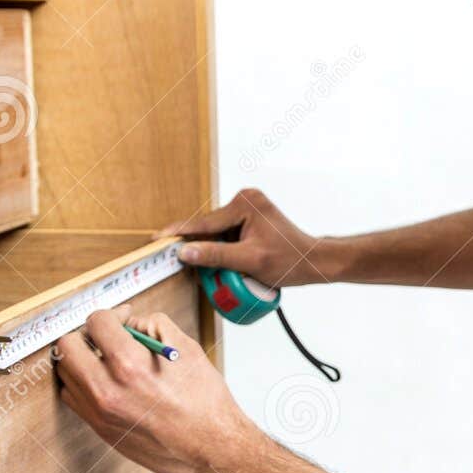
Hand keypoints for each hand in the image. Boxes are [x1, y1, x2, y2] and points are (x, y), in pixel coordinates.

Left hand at [55, 306, 256, 472]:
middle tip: (107, 335)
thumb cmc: (204, 403)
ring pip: (65, 373)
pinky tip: (106, 381)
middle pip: (68, 346)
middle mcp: (107, 390)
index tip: (123, 318)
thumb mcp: (187, 349)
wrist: (210, 448)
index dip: (112, 313)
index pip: (97, 322)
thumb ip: (153, 326)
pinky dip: (83, 383)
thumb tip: (130, 323)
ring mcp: (99, 413)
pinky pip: (74, 398)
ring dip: (81, 358)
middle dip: (88, 333)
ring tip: (106, 359)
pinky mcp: (100, 429)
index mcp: (129, 365)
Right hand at [156, 187, 334, 287]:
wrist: (313, 262)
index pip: (205, 223)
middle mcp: (246, 201)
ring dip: (213, 252)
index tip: (158, 238)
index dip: (180, 234)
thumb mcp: (250, 261)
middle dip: (200, 248)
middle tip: (186, 267)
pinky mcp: (251, 219)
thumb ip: (217, 256)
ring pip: (218, 234)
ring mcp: (249, 209)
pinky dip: (224, 251)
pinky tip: (225, 265)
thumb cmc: (289, 261)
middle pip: (210, 228)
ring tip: (215, 272)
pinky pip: (228, 236)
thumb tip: (185, 252)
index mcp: (245, 204)